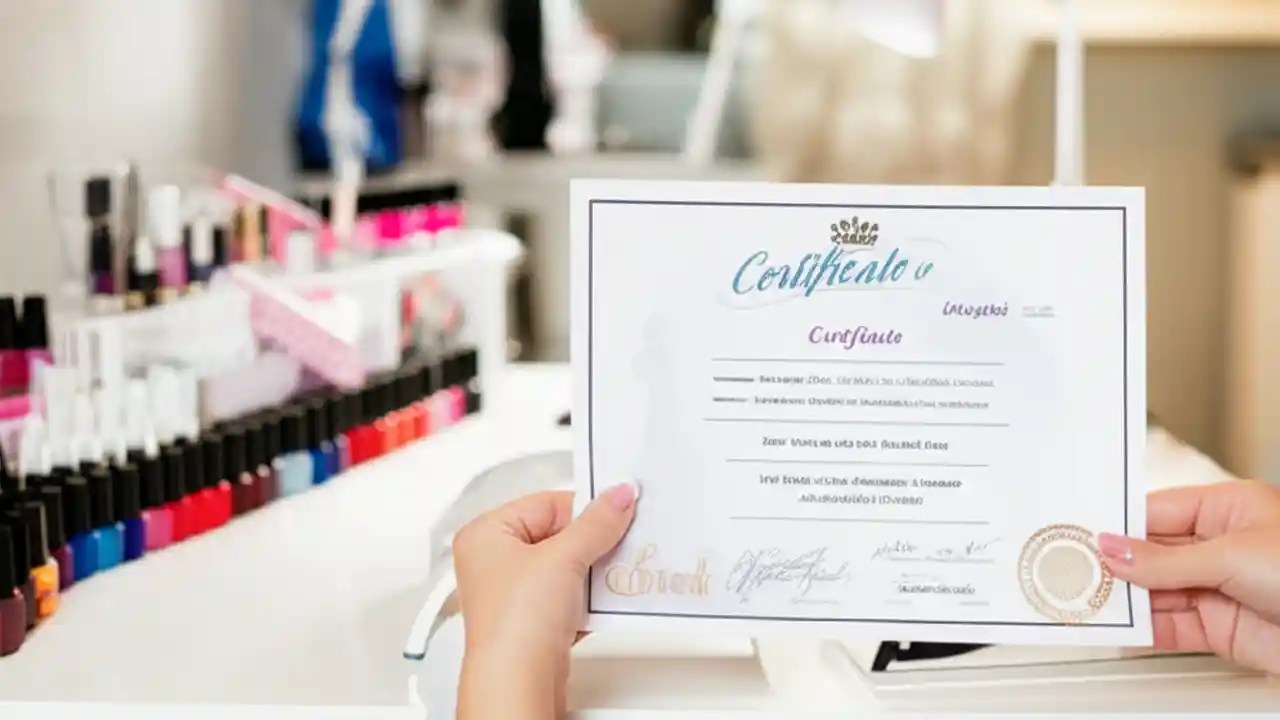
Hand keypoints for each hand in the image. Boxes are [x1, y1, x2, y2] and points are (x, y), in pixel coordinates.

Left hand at [453, 483, 638, 719]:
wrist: (518, 682)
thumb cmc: (515, 623)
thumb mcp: (564, 558)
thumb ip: (597, 523)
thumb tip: (618, 497)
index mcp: (486, 534)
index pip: (545, 504)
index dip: (583, 509)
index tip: (616, 509)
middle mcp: (493, 562)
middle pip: (557, 535)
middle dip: (591, 543)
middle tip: (620, 539)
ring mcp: (512, 594)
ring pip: (565, 568)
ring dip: (592, 572)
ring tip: (612, 571)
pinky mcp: (531, 622)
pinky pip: (567, 597)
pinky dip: (588, 598)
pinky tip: (603, 600)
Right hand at [1098, 480, 1279, 673]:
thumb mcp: (1233, 555)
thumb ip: (1166, 558)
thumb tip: (1114, 549)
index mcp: (1229, 510)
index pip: (1157, 512)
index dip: (1119, 526)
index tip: (1082, 536)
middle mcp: (1222, 547)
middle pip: (1152, 553)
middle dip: (1116, 564)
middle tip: (1075, 570)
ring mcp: (1220, 589)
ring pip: (1156, 591)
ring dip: (1124, 599)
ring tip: (1088, 600)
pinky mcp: (1221, 629)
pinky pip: (1170, 626)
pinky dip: (1142, 629)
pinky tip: (1120, 627)